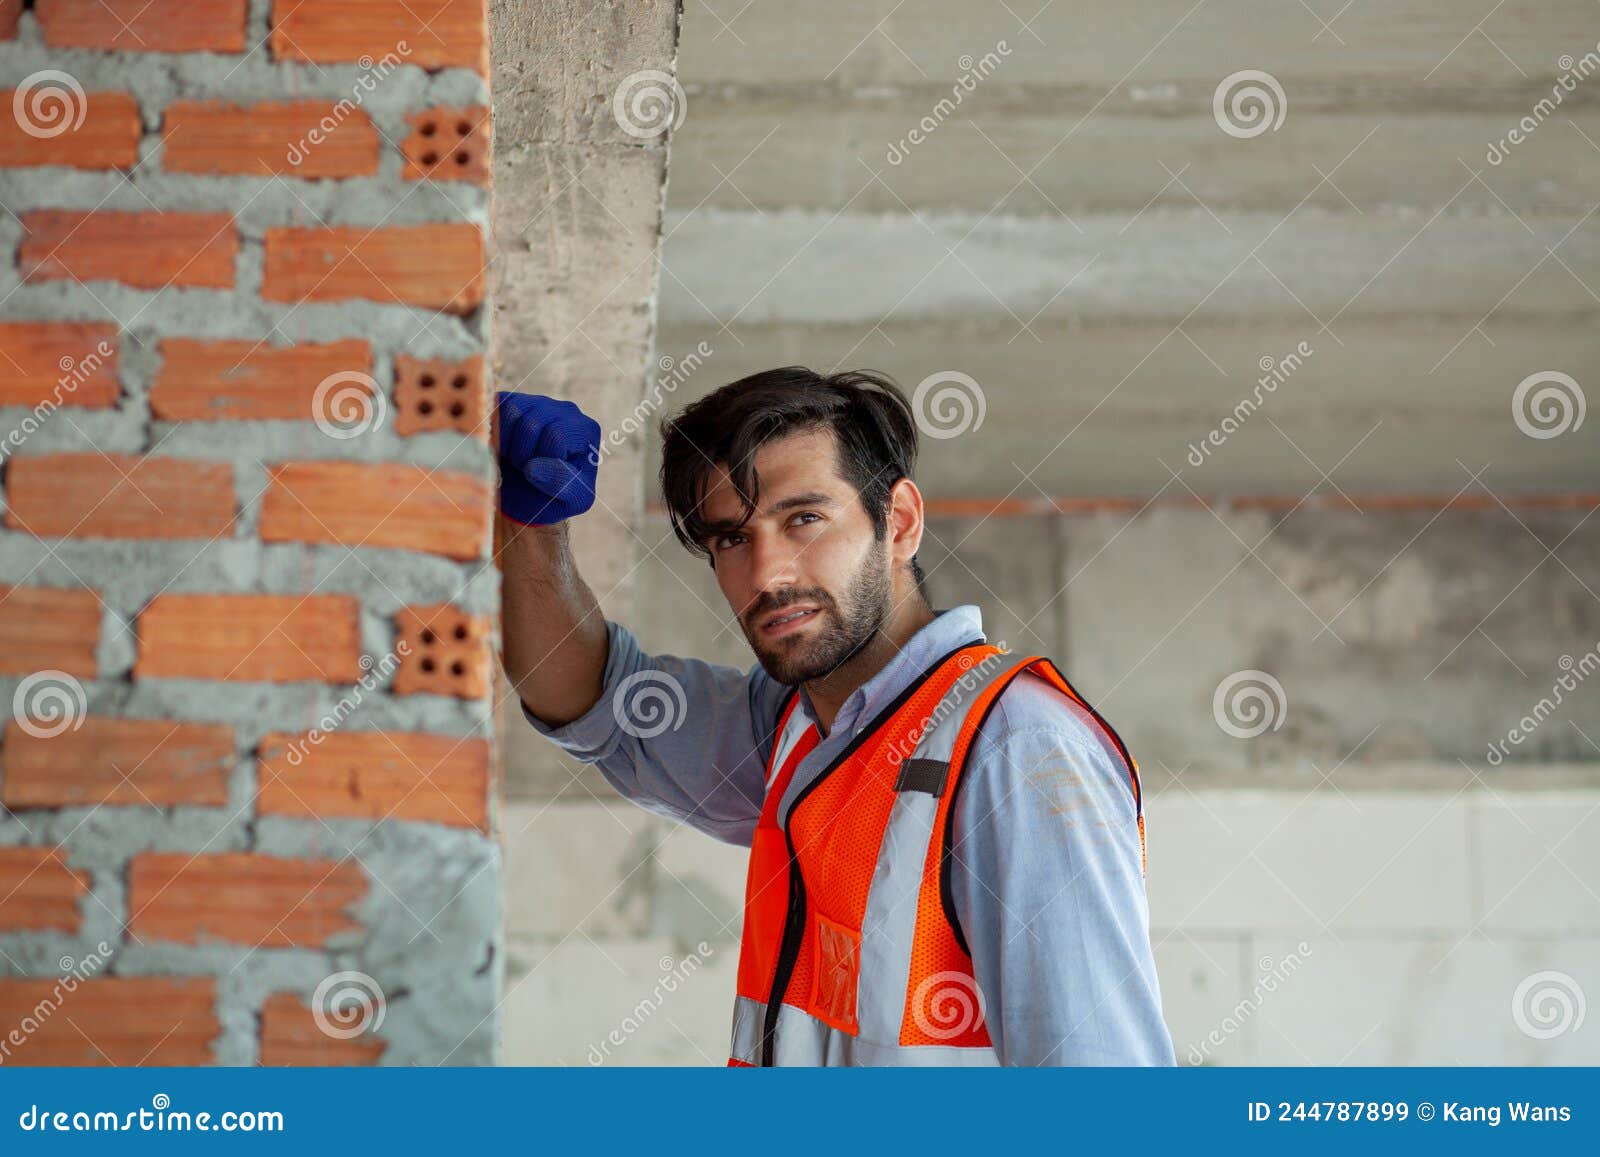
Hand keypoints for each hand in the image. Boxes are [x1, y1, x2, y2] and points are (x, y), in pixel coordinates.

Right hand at [495, 391, 601, 525]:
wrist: (526, 498)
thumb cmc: (554, 498)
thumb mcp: (572, 500)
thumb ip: (562, 484)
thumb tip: (532, 468)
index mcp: (586, 431)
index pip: (555, 436)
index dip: (542, 462)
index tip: (545, 476)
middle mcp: (565, 410)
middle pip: (531, 424)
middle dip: (522, 455)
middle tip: (526, 469)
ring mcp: (537, 402)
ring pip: (510, 413)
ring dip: (506, 445)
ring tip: (516, 458)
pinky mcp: (511, 401)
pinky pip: (494, 409)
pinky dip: (491, 433)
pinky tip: (504, 448)